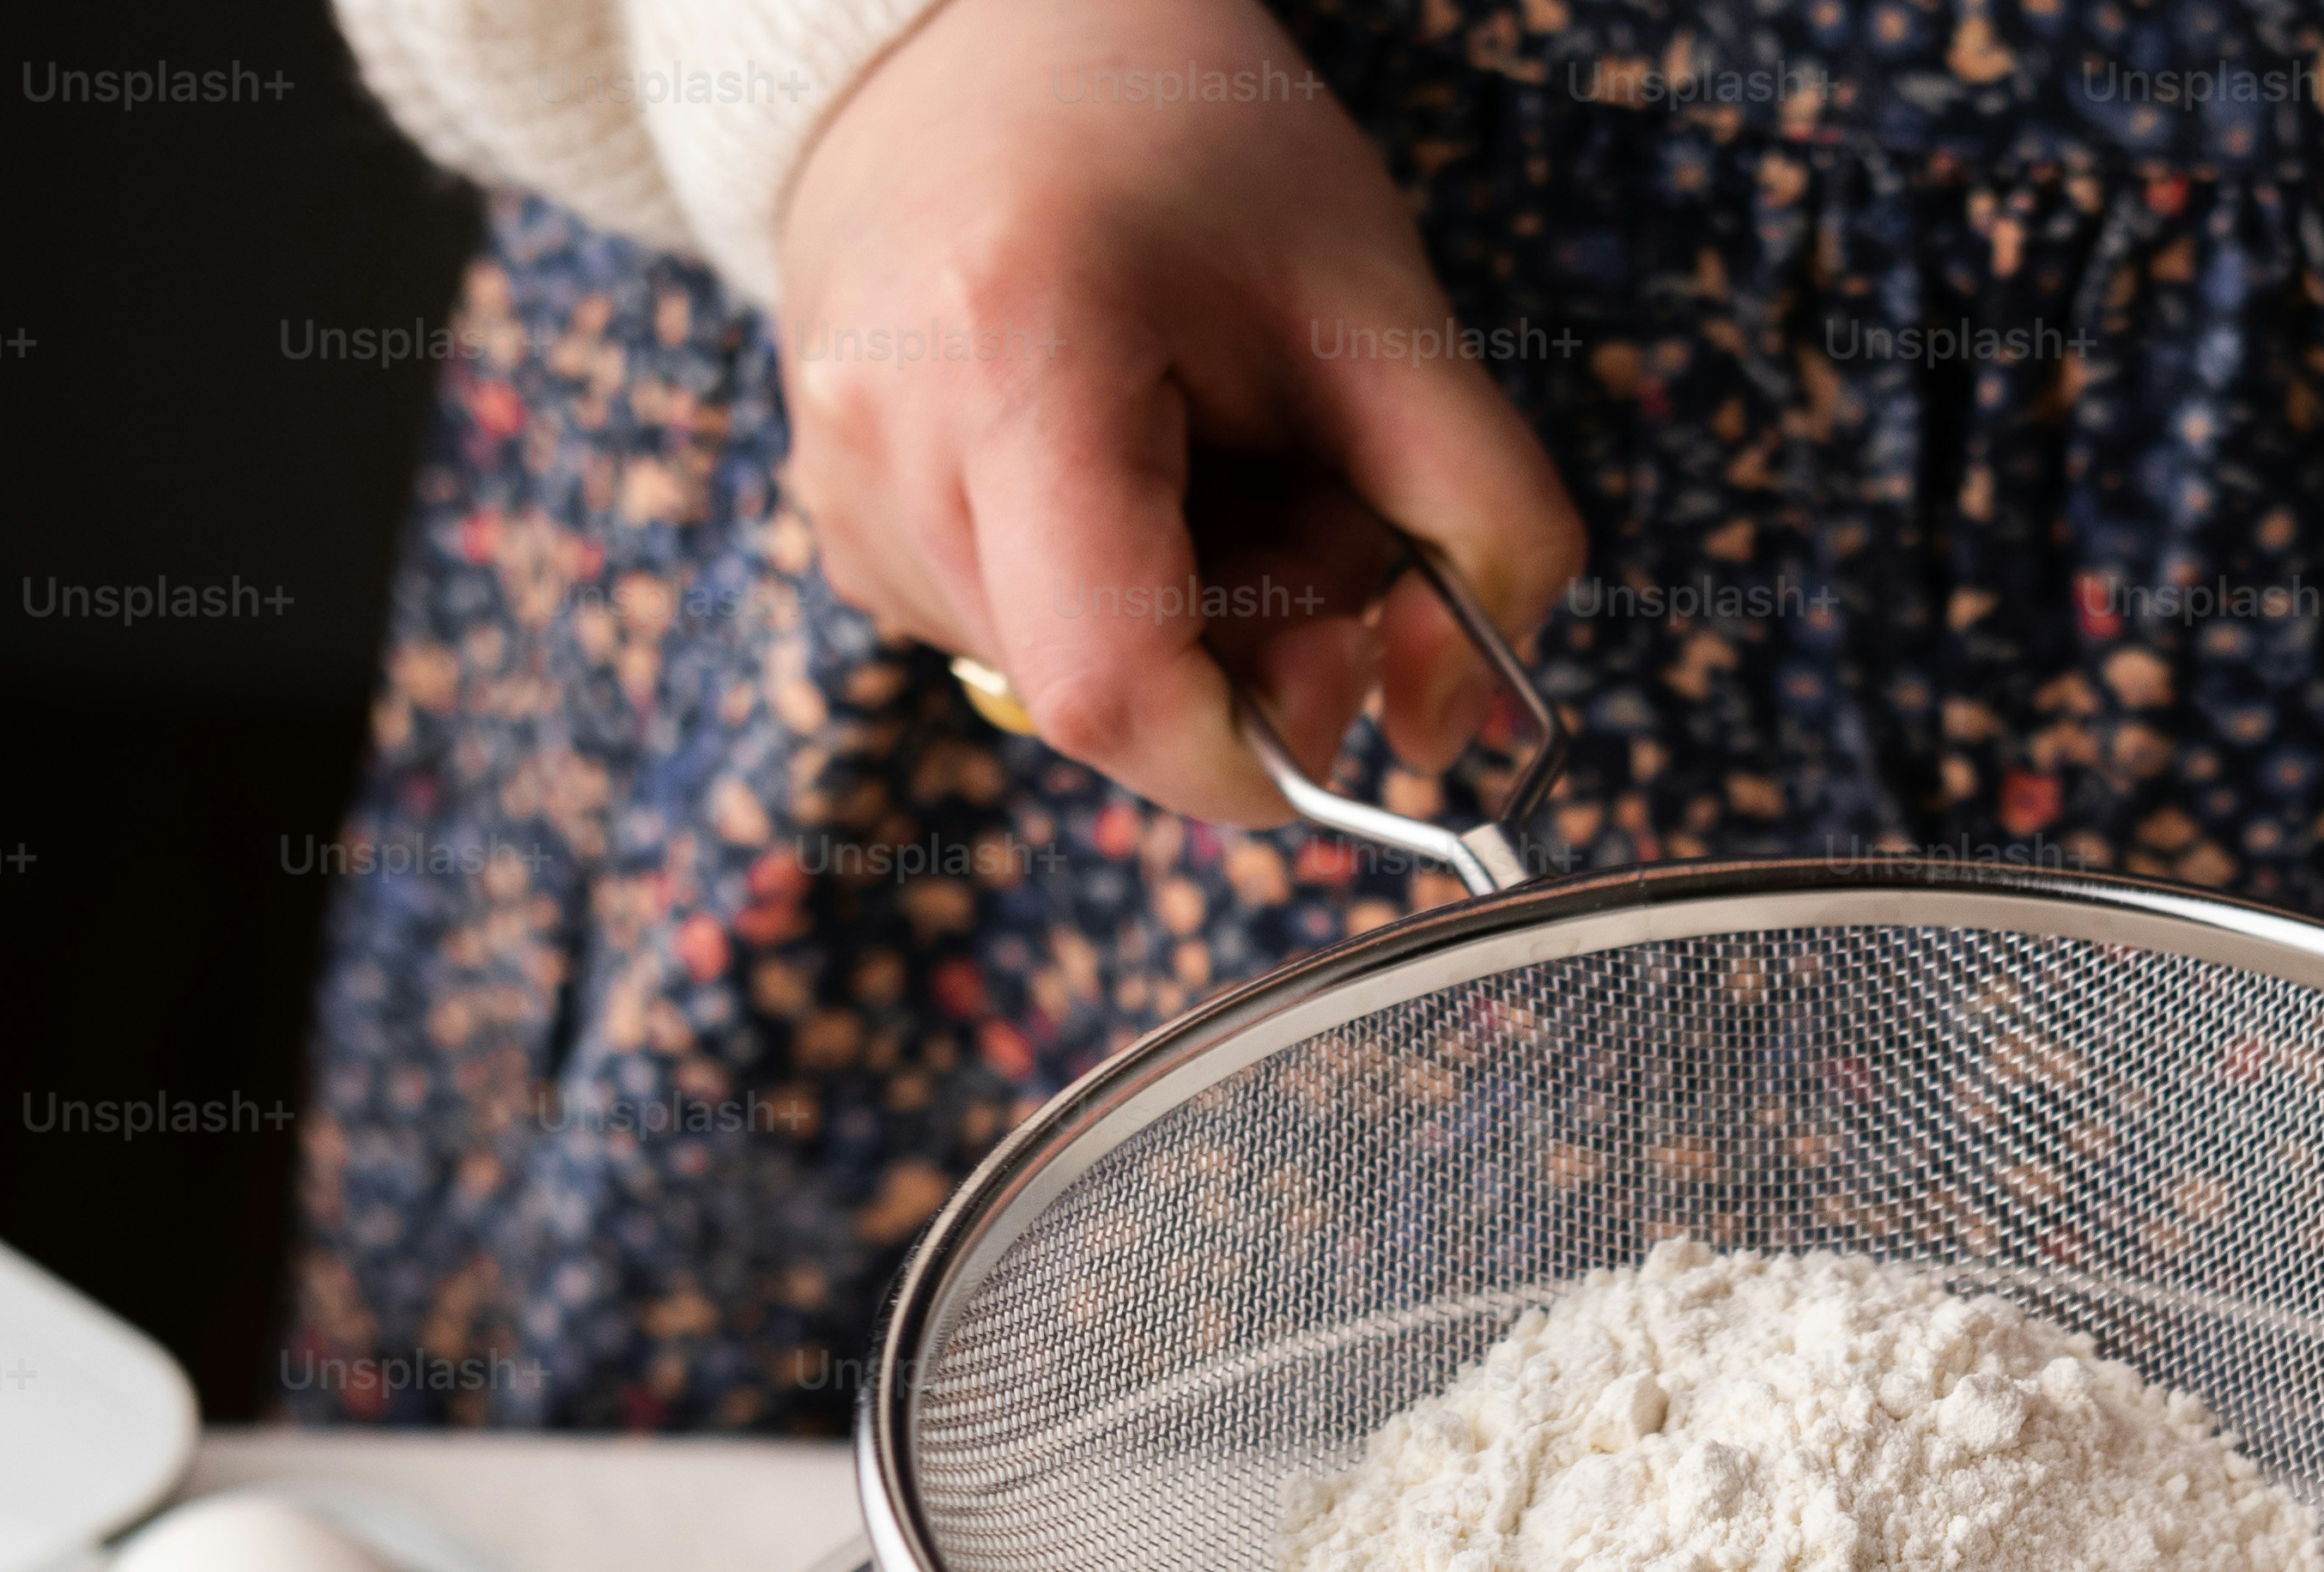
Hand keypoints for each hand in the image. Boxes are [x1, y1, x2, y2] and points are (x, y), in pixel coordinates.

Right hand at [775, 0, 1582, 826]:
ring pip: (1070, 688)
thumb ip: (1480, 527)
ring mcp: (843, 495)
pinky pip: (1021, 641)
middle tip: (1314, 495)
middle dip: (1254, 652)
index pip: (1115, 691)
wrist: (994, 38)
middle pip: (1107, 703)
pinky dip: (1119, 591)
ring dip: (1193, 615)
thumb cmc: (1194, 146)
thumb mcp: (1388, 309)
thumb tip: (1443, 734)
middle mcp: (887, 444)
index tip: (1351, 672)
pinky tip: (1135, 459)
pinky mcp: (844, 528)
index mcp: (1012, 360)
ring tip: (1213, 444)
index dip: (1256, 749)